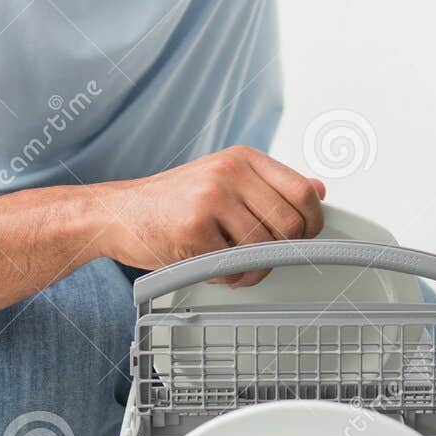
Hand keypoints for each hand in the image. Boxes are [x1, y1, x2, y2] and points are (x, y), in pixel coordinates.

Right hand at [96, 145, 325, 286]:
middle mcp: (230, 172)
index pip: (303, 191)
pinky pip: (232, 265)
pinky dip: (226, 277)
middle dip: (281, 252)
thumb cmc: (172, 202)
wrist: (117, 213)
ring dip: (252, 270)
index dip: (312, 223)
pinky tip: (210, 268)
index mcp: (243, 159)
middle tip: (262, 259)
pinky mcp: (193, 228)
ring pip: (264, 248)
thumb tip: (318, 188)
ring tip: (232, 267)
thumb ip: (270, 185)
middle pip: (289, 224)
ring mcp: (211, 198)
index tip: (303, 238)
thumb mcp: (225, 180)